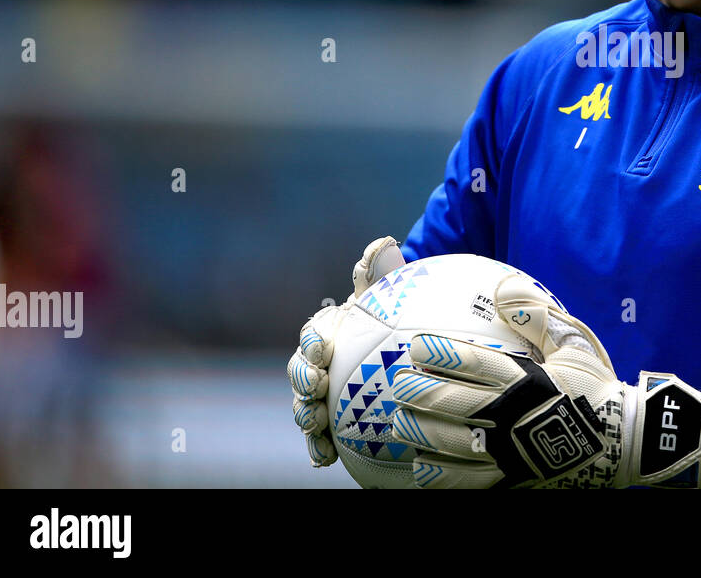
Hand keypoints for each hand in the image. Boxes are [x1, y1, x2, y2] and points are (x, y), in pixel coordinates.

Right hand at [288, 236, 408, 467]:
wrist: (398, 346)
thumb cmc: (388, 316)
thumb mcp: (386, 293)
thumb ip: (380, 272)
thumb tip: (384, 243)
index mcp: (328, 332)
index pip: (314, 335)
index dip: (313, 342)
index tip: (322, 347)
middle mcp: (319, 364)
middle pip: (301, 373)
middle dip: (302, 380)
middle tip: (315, 386)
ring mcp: (324, 394)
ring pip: (305, 406)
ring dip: (306, 415)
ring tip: (315, 422)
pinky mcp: (333, 422)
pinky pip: (321, 437)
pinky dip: (319, 447)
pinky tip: (326, 458)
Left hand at [388, 273, 700, 487]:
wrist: (623, 444)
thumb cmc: (595, 390)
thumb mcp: (575, 347)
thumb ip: (539, 316)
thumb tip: (506, 288)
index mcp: (526, 379)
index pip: (475, 362)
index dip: (442, 353)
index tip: (417, 346)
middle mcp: (511, 415)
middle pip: (452, 401)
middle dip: (419, 391)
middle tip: (398, 383)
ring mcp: (509, 450)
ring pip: (451, 441)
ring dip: (421, 430)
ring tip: (401, 423)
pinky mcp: (511, 477)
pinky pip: (467, 480)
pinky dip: (440, 474)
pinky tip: (420, 467)